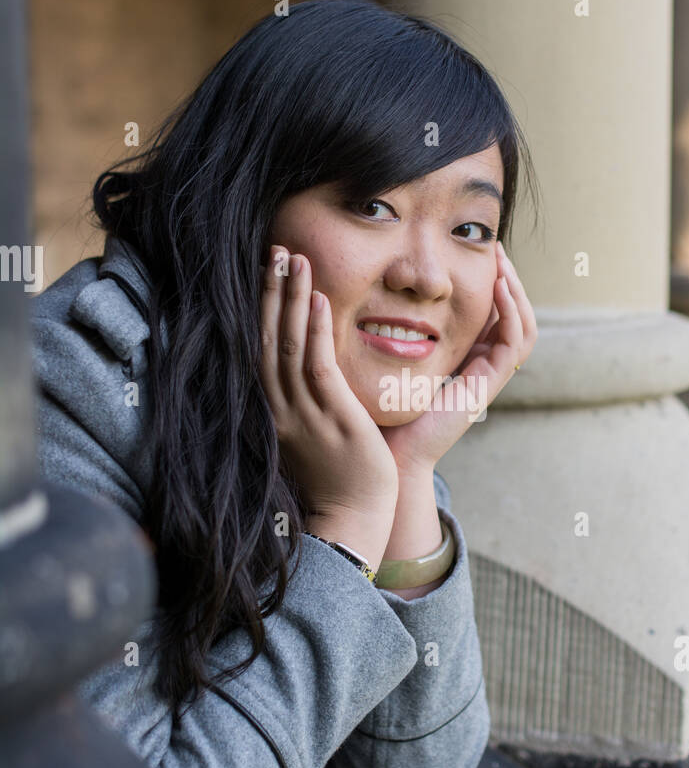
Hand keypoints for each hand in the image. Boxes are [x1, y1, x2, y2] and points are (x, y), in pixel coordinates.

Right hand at [259, 248, 399, 536]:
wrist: (349, 520)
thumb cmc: (334, 478)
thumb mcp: (307, 432)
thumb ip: (300, 398)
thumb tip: (299, 366)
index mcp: (272, 409)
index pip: (259, 346)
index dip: (261, 306)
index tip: (267, 270)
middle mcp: (280, 407)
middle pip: (266, 337)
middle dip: (270, 290)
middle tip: (275, 248)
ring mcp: (304, 412)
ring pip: (289, 343)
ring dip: (291, 298)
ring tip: (295, 258)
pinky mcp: (332, 417)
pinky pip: (318, 365)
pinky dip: (315, 329)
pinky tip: (318, 299)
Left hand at [382, 240, 536, 477]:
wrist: (388, 451)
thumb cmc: (382, 406)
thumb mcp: (391, 351)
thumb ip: (394, 322)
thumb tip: (382, 282)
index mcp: (463, 356)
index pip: (491, 311)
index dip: (491, 279)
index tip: (476, 248)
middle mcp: (481, 365)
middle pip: (513, 314)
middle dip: (507, 277)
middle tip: (495, 246)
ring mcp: (488, 376)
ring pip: (522, 325)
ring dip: (515, 290)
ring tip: (501, 261)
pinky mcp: (489, 384)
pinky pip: (514, 342)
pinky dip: (512, 312)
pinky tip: (497, 287)